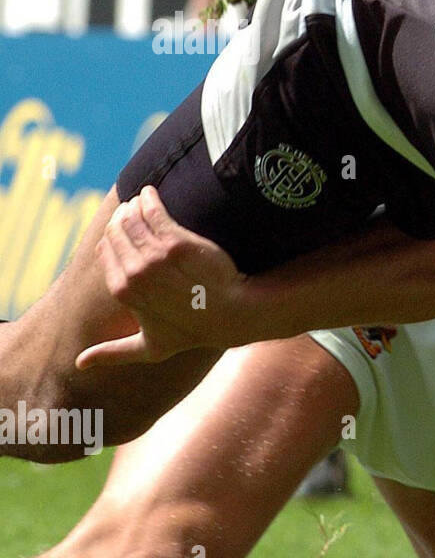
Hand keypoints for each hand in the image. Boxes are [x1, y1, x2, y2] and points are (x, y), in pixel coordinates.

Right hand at [77, 186, 248, 367]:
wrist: (231, 314)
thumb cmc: (191, 332)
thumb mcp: (150, 348)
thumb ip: (113, 353)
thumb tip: (80, 364)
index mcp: (123, 291)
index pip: (105, 250)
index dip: (111, 237)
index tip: (121, 228)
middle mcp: (135, 273)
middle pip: (118, 231)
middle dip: (121, 217)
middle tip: (130, 208)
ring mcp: (156, 257)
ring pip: (134, 218)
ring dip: (134, 205)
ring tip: (141, 198)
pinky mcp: (178, 243)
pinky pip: (156, 213)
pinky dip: (150, 200)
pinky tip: (151, 194)